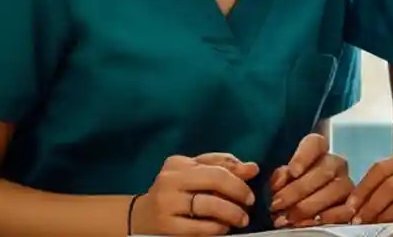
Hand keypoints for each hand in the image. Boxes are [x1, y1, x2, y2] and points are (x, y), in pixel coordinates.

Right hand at [131, 153, 258, 235]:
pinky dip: (216, 228)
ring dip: (231, 213)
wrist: (139, 219)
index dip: (239, 177)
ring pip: (209, 204)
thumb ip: (223, 167)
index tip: (251, 188)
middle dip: (239, 192)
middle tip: (249, 204)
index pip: (217, 165)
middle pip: (215, 179)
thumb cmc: (175, 194)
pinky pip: (199, 227)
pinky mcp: (166, 226)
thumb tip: (252, 168)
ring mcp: (166, 203)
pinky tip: (223, 228)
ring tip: (240, 219)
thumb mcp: (194, 175)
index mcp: (178, 163)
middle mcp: (170, 179)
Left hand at [269, 133, 355, 227]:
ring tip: (290, 217)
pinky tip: (313, 221)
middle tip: (278, 204)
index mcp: (318, 151)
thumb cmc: (289, 190)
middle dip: (299, 189)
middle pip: (324, 170)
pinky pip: (346, 208)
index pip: (315, 143)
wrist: (300, 209)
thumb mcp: (280, 180)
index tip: (292, 171)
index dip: (304, 156)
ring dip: (310, 205)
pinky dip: (329, 216)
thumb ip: (280, 176)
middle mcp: (336, 164)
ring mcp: (346, 183)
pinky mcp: (349, 204)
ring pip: (336, 189)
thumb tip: (282, 180)